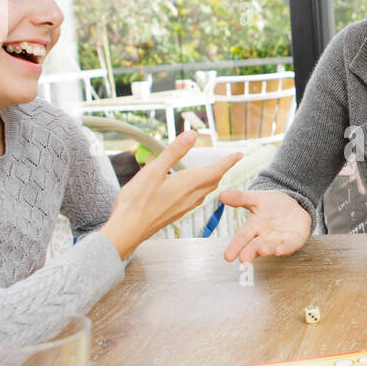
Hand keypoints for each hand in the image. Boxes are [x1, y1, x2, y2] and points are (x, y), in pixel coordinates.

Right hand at [101, 132, 240, 258]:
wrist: (127, 230)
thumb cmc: (137, 201)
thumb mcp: (154, 170)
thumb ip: (174, 152)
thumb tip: (191, 135)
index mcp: (188, 184)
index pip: (215, 170)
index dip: (228, 162)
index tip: (238, 155)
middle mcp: (190, 197)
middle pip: (213, 182)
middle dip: (221, 170)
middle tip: (228, 162)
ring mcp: (183, 207)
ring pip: (205, 192)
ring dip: (212, 181)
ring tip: (213, 173)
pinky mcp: (176, 213)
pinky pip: (195, 200)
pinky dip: (200, 190)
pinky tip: (192, 190)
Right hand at [219, 188, 312, 263]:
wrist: (292, 205)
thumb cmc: (271, 205)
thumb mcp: (255, 198)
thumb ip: (239, 198)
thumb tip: (221, 194)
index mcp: (253, 228)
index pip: (241, 238)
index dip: (234, 247)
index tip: (227, 257)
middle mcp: (264, 237)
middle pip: (255, 246)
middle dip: (250, 253)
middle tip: (244, 259)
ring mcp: (279, 240)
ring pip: (272, 247)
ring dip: (267, 250)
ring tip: (263, 251)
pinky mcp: (294, 240)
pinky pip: (290, 245)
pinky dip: (286, 248)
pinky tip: (281, 250)